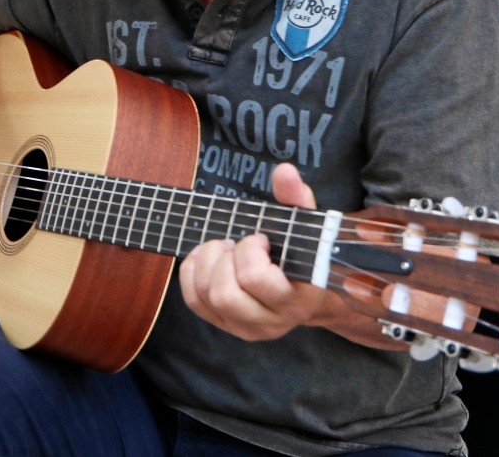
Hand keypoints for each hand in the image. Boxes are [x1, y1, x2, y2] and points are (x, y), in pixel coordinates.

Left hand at [178, 162, 340, 340]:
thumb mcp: (306, 228)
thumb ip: (297, 200)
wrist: (306, 292)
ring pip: (208, 297)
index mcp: (298, 299)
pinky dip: (192, 272)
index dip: (249, 251)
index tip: (259, 239)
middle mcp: (273, 322)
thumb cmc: (304, 255)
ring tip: (224, 249)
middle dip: (224, 258)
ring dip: (208, 263)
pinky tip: (209, 259)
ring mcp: (247, 328)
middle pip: (226, 294)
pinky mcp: (225, 326)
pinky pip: (194, 300)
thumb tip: (284, 171)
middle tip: (236, 243)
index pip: (256, 279)